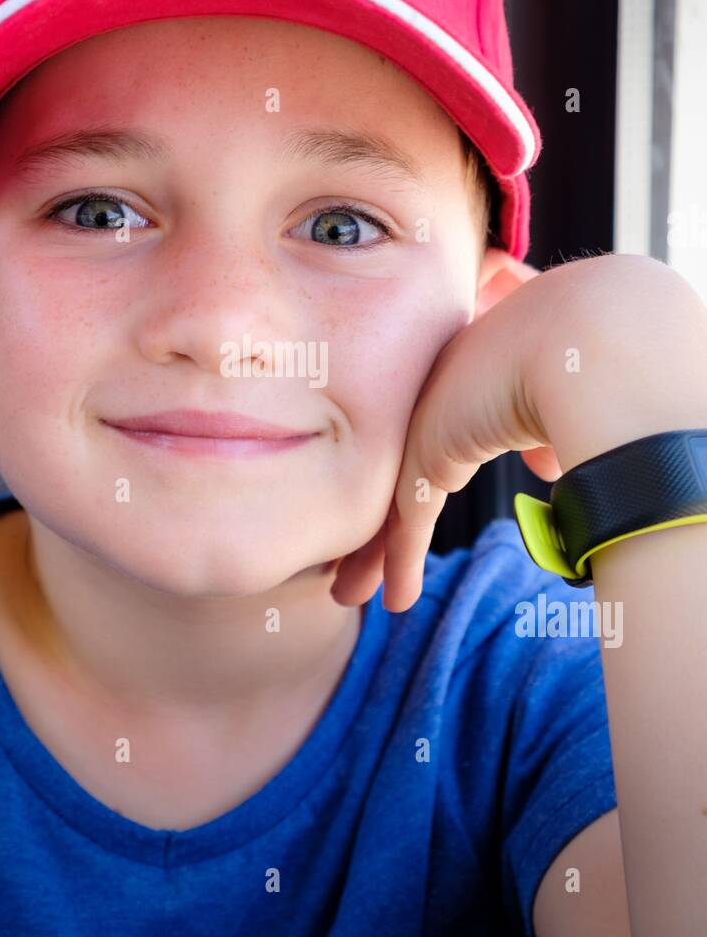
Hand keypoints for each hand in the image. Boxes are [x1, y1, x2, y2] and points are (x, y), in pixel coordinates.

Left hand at [329, 252, 706, 612]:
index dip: (421, 469)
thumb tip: (547, 468)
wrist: (586, 336)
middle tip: (353, 555)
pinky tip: (397, 600)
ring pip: (391, 501)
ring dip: (373, 553)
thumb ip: (540, 431)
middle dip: (377, 516)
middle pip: (399, 466)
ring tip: (350, 590)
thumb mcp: (557, 393)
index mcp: (469, 366)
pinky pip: (408, 525)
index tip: (411, 501)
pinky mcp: (428, 461)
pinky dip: (400, 566)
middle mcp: (437, 390)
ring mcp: (427, 423)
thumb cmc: (587, 351)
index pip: (434, 427)